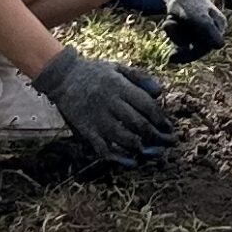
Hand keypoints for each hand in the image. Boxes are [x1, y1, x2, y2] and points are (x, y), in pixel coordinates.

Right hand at [30, 46, 176, 163]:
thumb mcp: (118, 68)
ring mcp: (96, 118)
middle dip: (156, 136)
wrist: (62, 77)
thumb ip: (140, 78)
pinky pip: (103, 148)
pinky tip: (133, 163)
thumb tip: (160, 93)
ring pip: (123, 137)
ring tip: (155, 152)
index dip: (160, 119)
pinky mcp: (86, 130)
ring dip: (141, 147)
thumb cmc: (95, 72)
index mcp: (119, 86)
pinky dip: (119, 158)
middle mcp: (109, 103)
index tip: (169, 127)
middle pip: (138, 123)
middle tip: (168, 143)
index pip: (146, 106)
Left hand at [156, 0, 227, 62]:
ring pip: (187, 43)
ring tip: (170, 20)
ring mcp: (201, 28)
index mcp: (219, 25)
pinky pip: (181, 37)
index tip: (172, 56)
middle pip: (196, 47)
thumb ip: (207, 30)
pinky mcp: (190, 27)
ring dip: (174, 34)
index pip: (207, 47)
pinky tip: (170, 20)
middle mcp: (212, 28)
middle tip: (167, 31)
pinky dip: (173, 31)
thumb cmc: (188, 0)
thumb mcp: (197, 16)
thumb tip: (220, 46)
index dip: (191, 54)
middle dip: (179, 41)